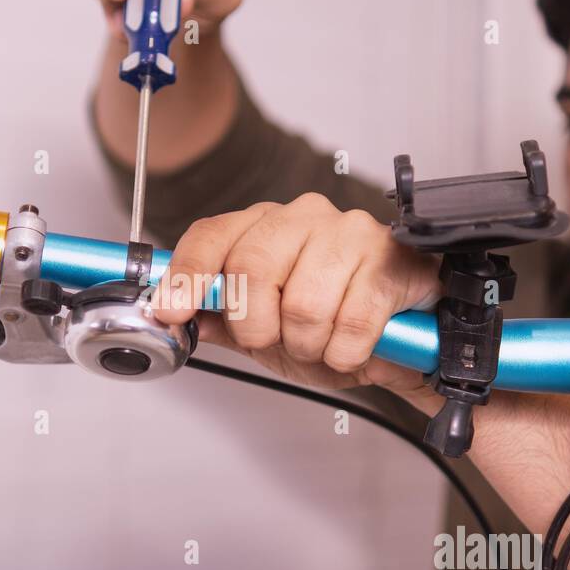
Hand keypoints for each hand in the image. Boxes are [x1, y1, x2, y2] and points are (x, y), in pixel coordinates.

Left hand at [152, 193, 438, 396]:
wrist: (401, 338)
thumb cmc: (332, 321)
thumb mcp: (262, 328)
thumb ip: (217, 318)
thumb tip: (168, 318)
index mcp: (265, 224)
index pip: (212, 236)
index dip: (186, 276)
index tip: (171, 311)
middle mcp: (304, 216)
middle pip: (251, 269)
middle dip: (256, 325)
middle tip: (274, 340)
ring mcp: (350, 232)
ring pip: (303, 304)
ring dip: (309, 345)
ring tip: (322, 342)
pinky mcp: (391, 260)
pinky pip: (352, 324)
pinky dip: (346, 352)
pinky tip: (353, 346)